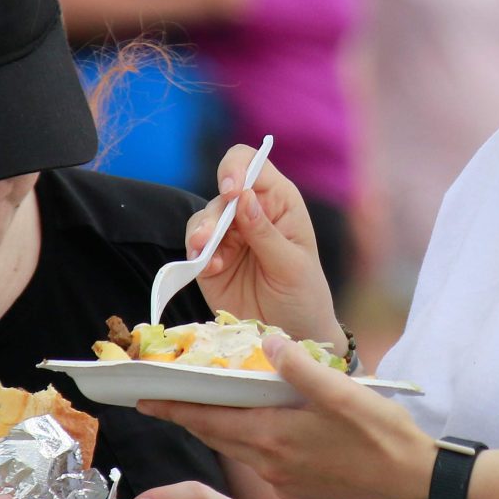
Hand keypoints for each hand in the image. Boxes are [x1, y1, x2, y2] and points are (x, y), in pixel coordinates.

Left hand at [140, 334, 434, 498]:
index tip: (143, 400)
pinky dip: (252, 444)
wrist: (412, 479)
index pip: (210, 419)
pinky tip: (262, 431)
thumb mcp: (341, 391)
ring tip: (206, 410)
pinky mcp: (302, 490)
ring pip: (241, 450)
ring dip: (220, 430)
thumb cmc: (380, 434)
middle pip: (218, 436)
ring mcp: (286, 482)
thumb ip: (300, 366)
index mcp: (274, 437)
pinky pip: (265, 464)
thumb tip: (268, 342)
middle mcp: (271, 464)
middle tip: (160, 403)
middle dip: (188, 418)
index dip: (175, 409)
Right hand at [187, 147, 339, 341]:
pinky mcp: (210, 259)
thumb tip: (242, 196)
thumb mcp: (291, 265)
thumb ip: (265, 232)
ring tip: (204, 254)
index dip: (236, 169)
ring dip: (200, 233)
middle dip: (214, 213)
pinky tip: (207, 267)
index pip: (251, 164)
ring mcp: (228, 235)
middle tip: (209, 237)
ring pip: (203, 218)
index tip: (230, 190)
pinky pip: (194, 246)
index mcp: (278, 201)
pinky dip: (196, 254)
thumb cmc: (303, 294)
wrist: (293, 333)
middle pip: (220, 192)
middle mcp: (249, 210)